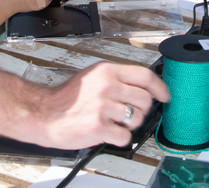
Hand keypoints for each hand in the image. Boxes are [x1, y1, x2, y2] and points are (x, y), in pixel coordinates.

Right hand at [36, 61, 169, 148]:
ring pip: (137, 118)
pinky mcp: (99, 126)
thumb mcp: (92, 77)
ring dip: (130, 124)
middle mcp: (107, 86)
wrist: (43, 113)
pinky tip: (108, 132)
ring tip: (115, 122)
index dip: (160, 87)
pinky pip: (125, 136)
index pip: (145, 76)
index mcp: (107, 71)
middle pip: (145, 99)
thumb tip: (142, 86)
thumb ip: (116, 79)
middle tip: (130, 114)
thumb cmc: (67, 98)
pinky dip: (120, 138)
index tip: (165, 95)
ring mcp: (103, 106)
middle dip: (142, 110)